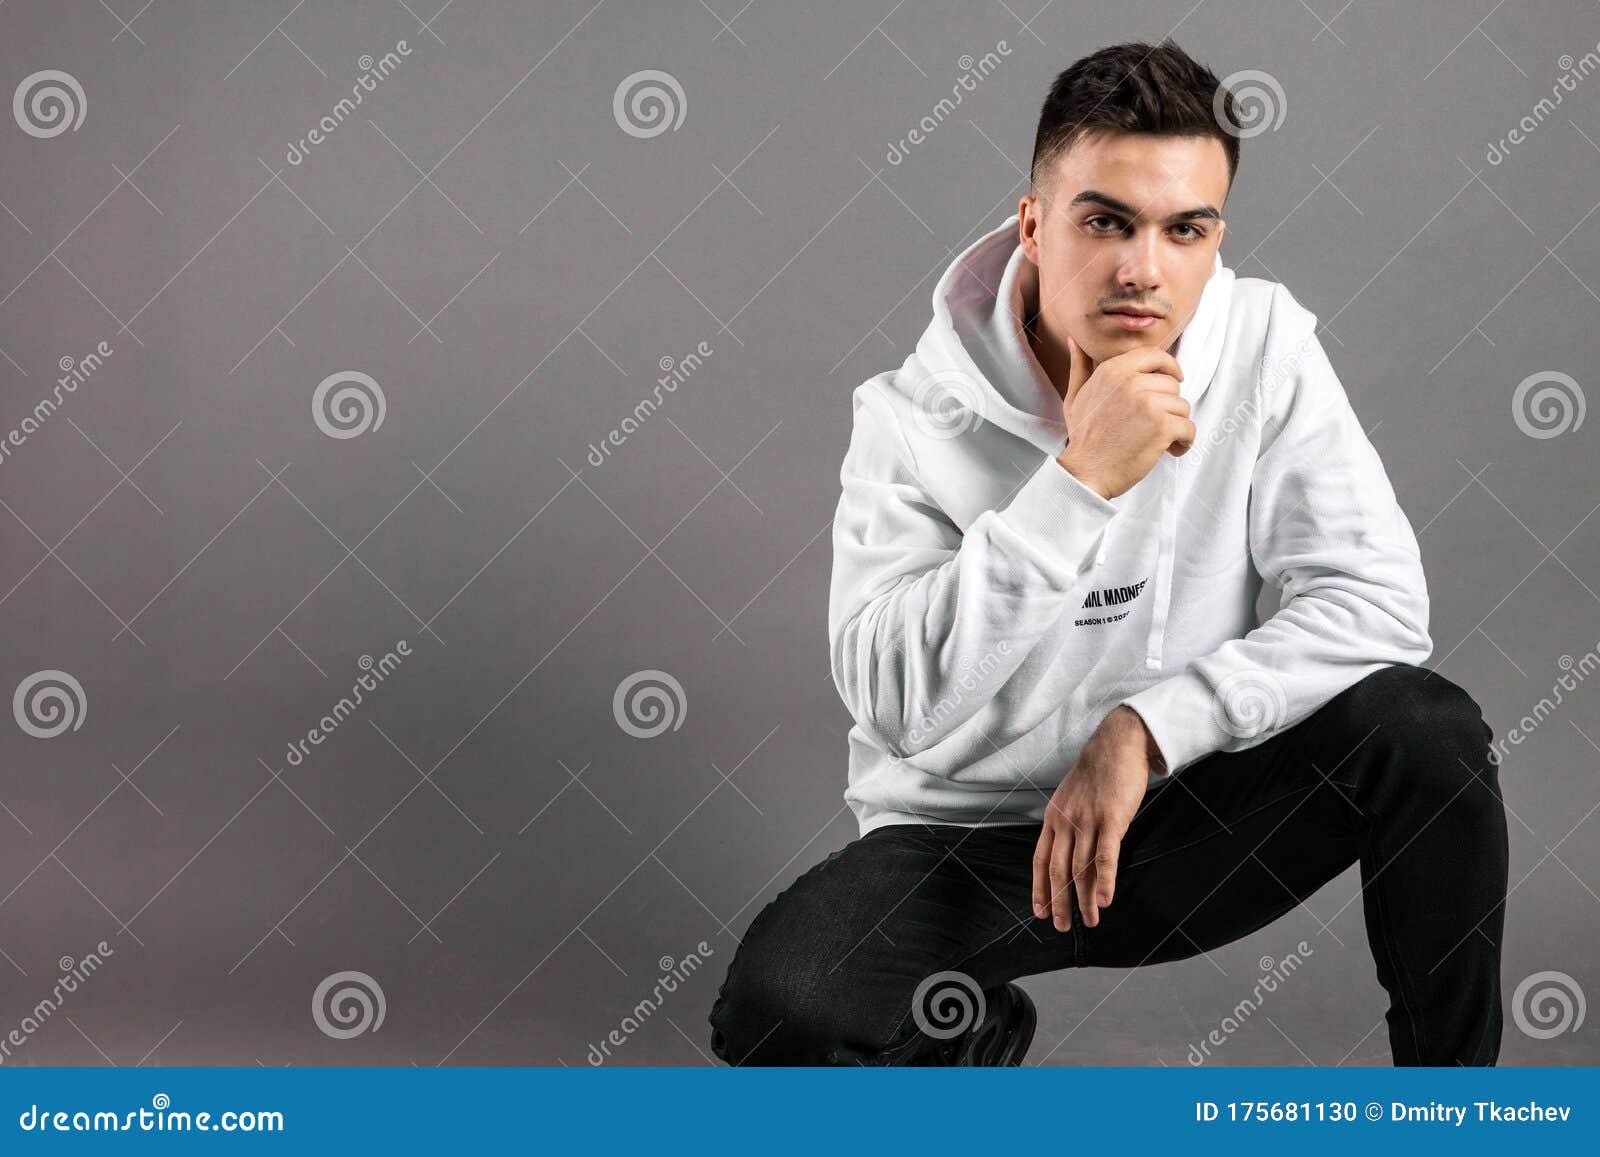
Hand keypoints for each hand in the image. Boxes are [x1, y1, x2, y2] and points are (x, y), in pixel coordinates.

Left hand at [1032, 705, 1160, 929]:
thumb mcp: (1073, 797)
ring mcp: (1087, 820)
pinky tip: (1105, 901)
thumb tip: (1075, 850)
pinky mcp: (1111, 819)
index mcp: (1053, 817)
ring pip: (1081, 868)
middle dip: (1059, 901)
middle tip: (1061, 927)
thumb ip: (1071, 823)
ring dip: (1084, 899)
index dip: (1039, 888)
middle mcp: (1065, 821)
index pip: (1040, 859)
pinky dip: (1104, 881)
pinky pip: (1105, 855)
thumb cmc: (1098, 772)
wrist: (1117, 742)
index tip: (1039, 911)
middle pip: (1057, 870)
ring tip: (1089, 922)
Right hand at [1055, 335, 1193, 500]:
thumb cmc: (1083, 437)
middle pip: (1172, 384)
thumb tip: (1075, 341)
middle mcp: (1131, 382)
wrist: (1086, 471)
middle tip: (1154, 424)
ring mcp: (1148, 403)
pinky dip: (1184, 441)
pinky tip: (1171, 450)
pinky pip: (1189, 427)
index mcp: (1113, 370)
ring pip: (1182, 406)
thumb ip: (1080, 367)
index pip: (1155, 355)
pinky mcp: (1161, 426)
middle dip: (1168, 406)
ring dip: (1176, 425)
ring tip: (1160, 440)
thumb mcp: (1076, 396)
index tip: (1174, 380)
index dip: (1169, 367)